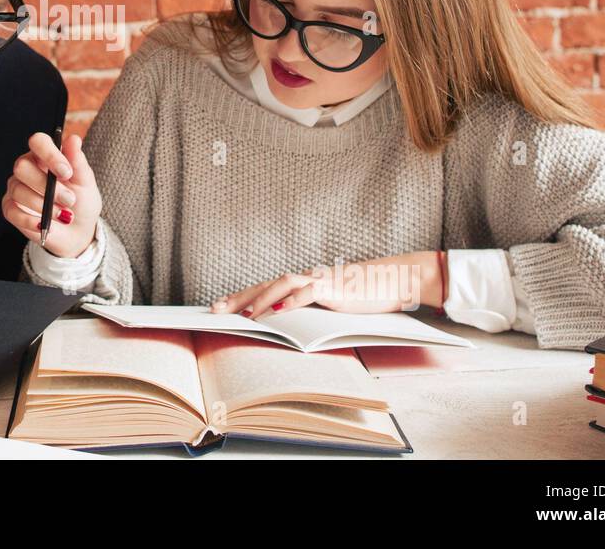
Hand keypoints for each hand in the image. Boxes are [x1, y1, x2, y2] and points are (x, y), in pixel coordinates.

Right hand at [2, 130, 101, 258]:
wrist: (78, 230)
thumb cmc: (81, 201)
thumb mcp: (85, 182)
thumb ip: (78, 161)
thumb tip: (74, 139)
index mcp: (45, 155)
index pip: (38, 142)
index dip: (49, 154)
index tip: (66, 172)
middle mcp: (27, 168)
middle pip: (22, 166)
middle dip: (46, 185)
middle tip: (69, 200)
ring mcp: (16, 187)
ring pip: (18, 190)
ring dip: (43, 205)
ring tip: (64, 215)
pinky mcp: (10, 208)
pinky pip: (12, 211)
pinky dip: (30, 220)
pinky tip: (44, 224)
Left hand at [210, 252, 443, 317]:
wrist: (389, 281)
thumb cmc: (360, 296)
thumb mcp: (330, 309)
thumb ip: (309, 312)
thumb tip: (286, 326)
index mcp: (301, 284)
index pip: (265, 289)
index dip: (241, 296)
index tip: (219, 306)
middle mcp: (305, 279)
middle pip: (265, 285)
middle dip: (239, 297)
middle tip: (215, 309)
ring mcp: (318, 281)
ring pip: (282, 285)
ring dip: (261, 299)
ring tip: (244, 314)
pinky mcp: (333, 288)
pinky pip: (309, 293)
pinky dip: (293, 301)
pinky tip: (279, 311)